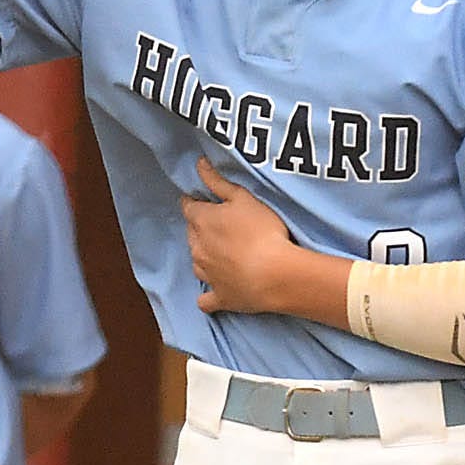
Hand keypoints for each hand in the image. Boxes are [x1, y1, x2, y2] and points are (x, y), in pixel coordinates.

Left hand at [183, 157, 305, 313]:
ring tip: (224, 256)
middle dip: (201, 229)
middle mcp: (197, 248)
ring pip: (197, 263)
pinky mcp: (219, 298)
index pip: (189, 207)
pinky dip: (209, 296)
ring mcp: (207, 275)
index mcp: (201, 221)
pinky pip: (206, 300)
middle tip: (221, 227)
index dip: (195, 203)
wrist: (275, 275)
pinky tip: (217, 291)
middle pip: (192, 235)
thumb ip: (218, 182)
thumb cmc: (262, 231)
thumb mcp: (244, 198)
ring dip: (205, 258)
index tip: (203, 202)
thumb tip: (198, 165)